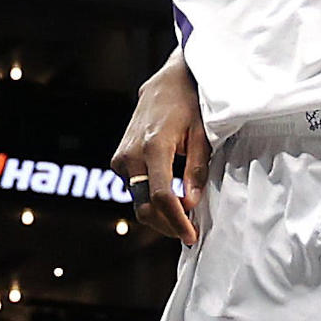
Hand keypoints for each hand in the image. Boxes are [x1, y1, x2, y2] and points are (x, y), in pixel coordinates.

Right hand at [115, 63, 209, 241]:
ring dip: (160, 214)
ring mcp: (121, 158)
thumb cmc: (188, 105)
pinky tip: (172, 201)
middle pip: (145, 205)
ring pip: (138, 201)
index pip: (161, 196)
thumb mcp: (201, 135)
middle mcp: (131, 154)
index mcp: (153, 146)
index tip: (191, 236)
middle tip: (189, 232)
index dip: (176, 220)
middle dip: (167, 224)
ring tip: (184, 218)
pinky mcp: (119, 160)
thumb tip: (191, 203)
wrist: (166, 84)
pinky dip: (151, 201)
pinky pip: (135, 189)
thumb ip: (196, 170)